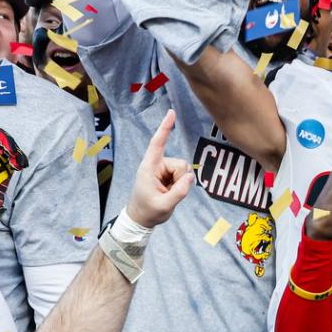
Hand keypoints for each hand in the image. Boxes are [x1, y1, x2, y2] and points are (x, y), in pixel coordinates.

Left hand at [126, 112, 193, 228]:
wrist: (141, 219)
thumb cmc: (147, 211)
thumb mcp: (163, 205)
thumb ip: (178, 192)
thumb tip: (190, 176)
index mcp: (149, 168)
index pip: (157, 144)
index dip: (165, 128)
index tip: (171, 113)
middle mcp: (156, 165)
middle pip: (180, 164)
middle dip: (181, 179)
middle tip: (169, 194)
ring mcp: (163, 169)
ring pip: (184, 170)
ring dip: (180, 183)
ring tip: (168, 194)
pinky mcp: (168, 175)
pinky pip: (183, 175)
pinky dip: (181, 184)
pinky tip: (170, 192)